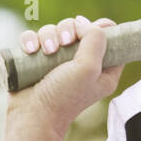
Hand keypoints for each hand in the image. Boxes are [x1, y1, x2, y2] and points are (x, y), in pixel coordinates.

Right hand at [7, 15, 124, 134]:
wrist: (31, 116)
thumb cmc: (63, 97)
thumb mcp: (89, 68)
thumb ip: (95, 40)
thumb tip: (85, 24)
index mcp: (102, 69)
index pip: (109, 39)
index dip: (101, 28)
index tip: (89, 29)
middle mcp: (80, 63)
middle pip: (78, 28)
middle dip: (69, 29)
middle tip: (64, 43)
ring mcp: (56, 61)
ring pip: (53, 30)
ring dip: (48, 35)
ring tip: (45, 51)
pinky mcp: (35, 60)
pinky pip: (33, 37)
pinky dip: (30, 40)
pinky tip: (31, 51)